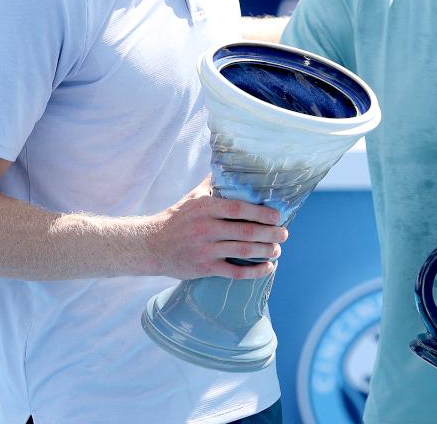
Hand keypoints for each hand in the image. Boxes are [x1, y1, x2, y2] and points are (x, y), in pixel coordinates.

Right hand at [148, 178, 287, 280]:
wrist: (151, 245)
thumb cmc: (177, 218)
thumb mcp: (193, 196)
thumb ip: (213, 183)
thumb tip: (232, 164)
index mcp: (205, 207)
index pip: (239, 209)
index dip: (261, 212)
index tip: (278, 216)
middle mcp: (206, 228)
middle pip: (246, 231)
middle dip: (270, 233)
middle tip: (284, 234)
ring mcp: (205, 250)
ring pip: (243, 251)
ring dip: (266, 251)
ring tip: (277, 249)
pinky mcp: (204, 268)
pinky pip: (234, 272)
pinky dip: (254, 272)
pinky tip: (267, 267)